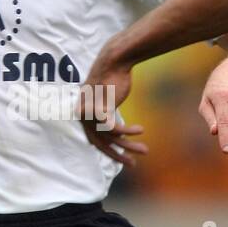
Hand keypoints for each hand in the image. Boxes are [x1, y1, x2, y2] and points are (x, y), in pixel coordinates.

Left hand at [80, 47, 146, 166]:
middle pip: (102, 143)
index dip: (110, 152)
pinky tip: (140, 130)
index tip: (123, 159)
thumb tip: (114, 134)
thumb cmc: (111, 81)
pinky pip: (115, 128)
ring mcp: (91, 114)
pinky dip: (128, 132)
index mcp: (82, 117)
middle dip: (118, 155)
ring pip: (111, 137)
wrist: (112, 62)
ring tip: (145, 150)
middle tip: (133, 164)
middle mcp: (83, 117)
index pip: (95, 141)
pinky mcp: (101, 110)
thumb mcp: (107, 101)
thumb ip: (106, 117)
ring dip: (129, 145)